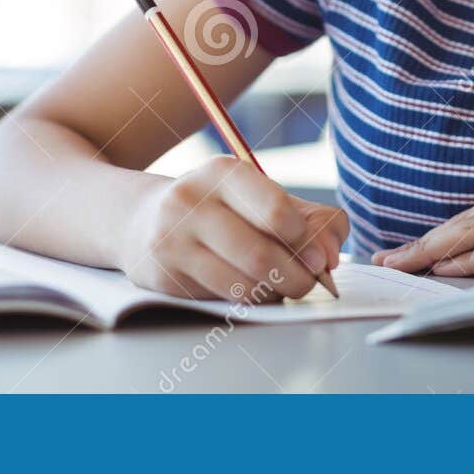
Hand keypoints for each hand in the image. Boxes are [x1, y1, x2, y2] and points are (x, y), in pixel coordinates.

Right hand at [120, 155, 348, 302]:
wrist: (143, 221)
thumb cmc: (220, 210)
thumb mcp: (260, 198)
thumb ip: (311, 220)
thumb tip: (330, 255)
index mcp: (223, 172)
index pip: (276, 211)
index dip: (308, 242)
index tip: (322, 259)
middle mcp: (192, 200)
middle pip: (261, 255)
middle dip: (298, 278)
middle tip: (310, 283)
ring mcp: (173, 239)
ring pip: (242, 284)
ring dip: (274, 294)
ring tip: (282, 288)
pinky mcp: (164, 274)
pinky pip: (221, 299)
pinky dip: (248, 302)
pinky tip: (250, 290)